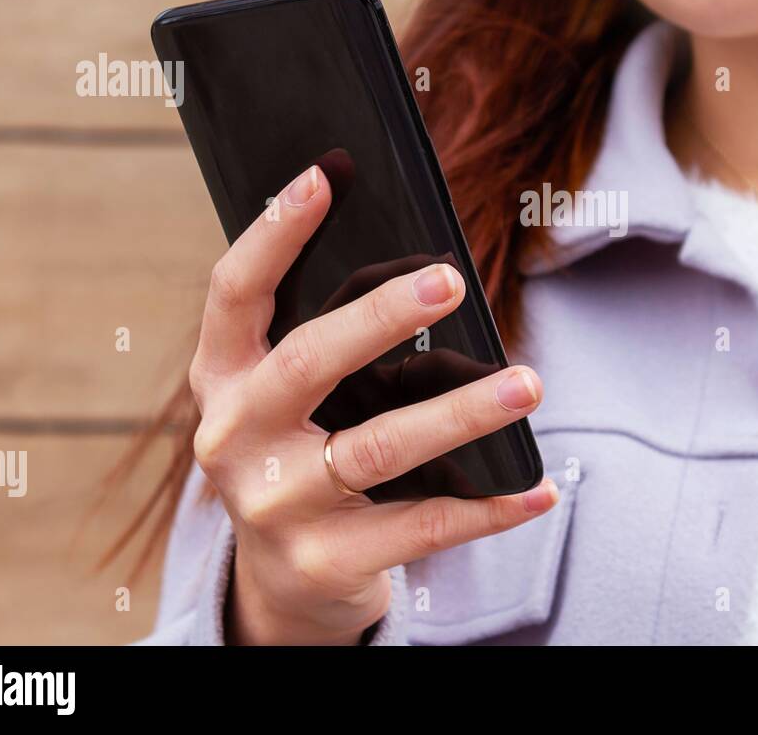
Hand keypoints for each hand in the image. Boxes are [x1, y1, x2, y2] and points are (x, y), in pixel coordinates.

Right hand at [187, 164, 557, 644]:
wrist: (286, 582)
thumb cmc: (306, 453)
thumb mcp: (294, 398)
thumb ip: (330, 341)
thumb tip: (424, 267)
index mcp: (221, 380)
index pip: (234, 293)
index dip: (273, 232)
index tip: (325, 175)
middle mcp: (233, 438)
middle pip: (308, 361)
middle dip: (381, 315)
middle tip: (452, 280)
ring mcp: (275, 505)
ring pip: (377, 448)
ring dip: (461, 413)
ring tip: (528, 384)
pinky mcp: (325, 561)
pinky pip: (421, 527)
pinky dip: (488, 506)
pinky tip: (536, 487)